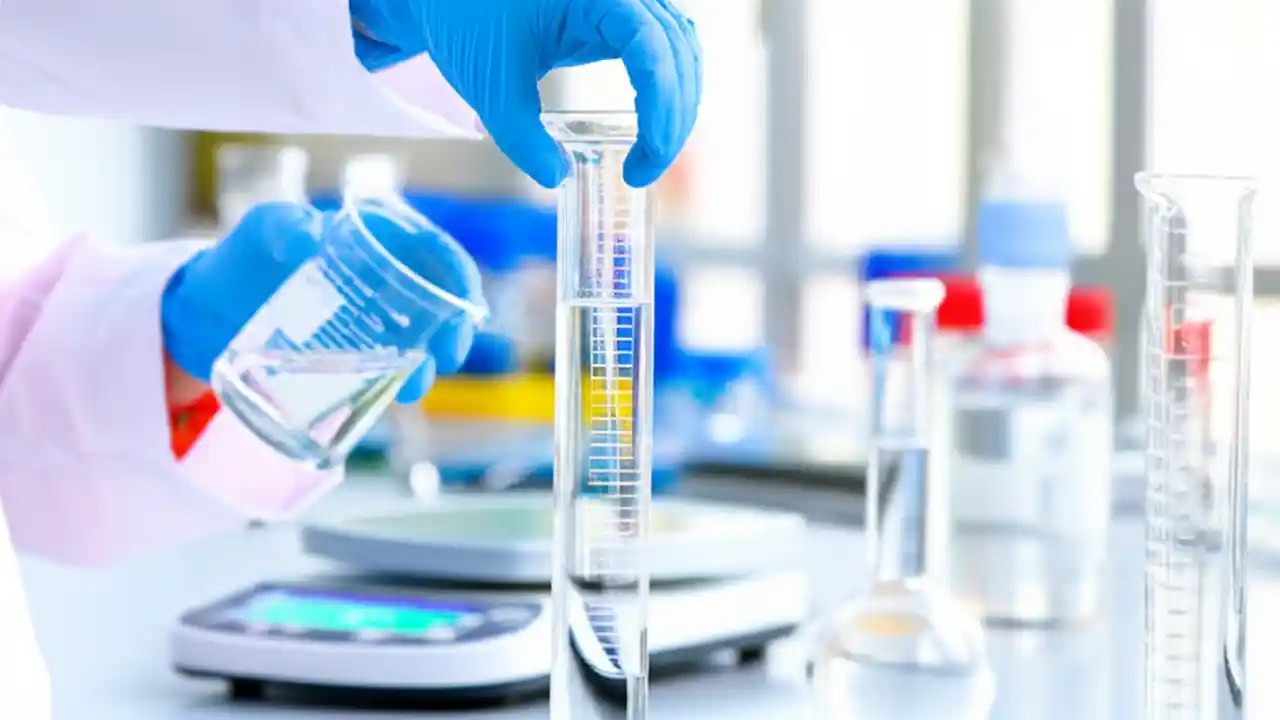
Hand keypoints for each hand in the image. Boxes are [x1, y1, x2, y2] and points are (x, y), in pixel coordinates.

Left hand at [160, 203, 482, 403]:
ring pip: (420, 341)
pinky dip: (399, 384)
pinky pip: (392, 370)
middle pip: (439, 301)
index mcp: (372, 240)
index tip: (461, 308)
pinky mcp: (355, 359)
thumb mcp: (255, 236)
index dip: (457, 278)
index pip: (432, 251)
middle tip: (447, 356)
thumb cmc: (236, 262)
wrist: (201, 316)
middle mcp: (382, 281)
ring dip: (428, 364)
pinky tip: (391, 398)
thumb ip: (278, 228)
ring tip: (412, 388)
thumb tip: (310, 235)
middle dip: (455, 328)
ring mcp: (371, 323)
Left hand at [349, 0, 701, 188]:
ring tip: (649, 156)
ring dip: (677, 105)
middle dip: (673, 117)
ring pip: (681, 50)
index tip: (645, 159)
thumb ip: (523, 139)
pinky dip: (667, 88)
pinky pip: (665, 47)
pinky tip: (654, 125)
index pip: (652, 48)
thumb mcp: (490, 86)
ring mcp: (624, 0)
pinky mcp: (619, 15)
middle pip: (676, 52)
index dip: (661, 107)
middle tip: (643, 172)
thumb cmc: (462, 22)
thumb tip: (559, 179)